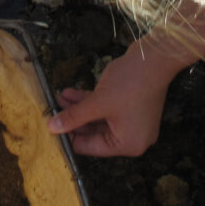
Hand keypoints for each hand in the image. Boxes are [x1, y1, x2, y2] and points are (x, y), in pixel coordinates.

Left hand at [47, 38, 188, 156]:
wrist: (153, 57)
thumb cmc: (131, 85)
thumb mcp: (98, 103)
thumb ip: (74, 117)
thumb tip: (52, 128)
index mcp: (128, 144)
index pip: (91, 147)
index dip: (69, 138)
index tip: (51, 130)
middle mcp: (131, 136)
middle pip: (93, 133)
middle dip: (72, 120)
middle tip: (52, 112)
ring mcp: (131, 120)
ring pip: (97, 118)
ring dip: (77, 108)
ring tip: (57, 98)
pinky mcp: (129, 105)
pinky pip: (103, 108)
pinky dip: (88, 102)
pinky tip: (69, 92)